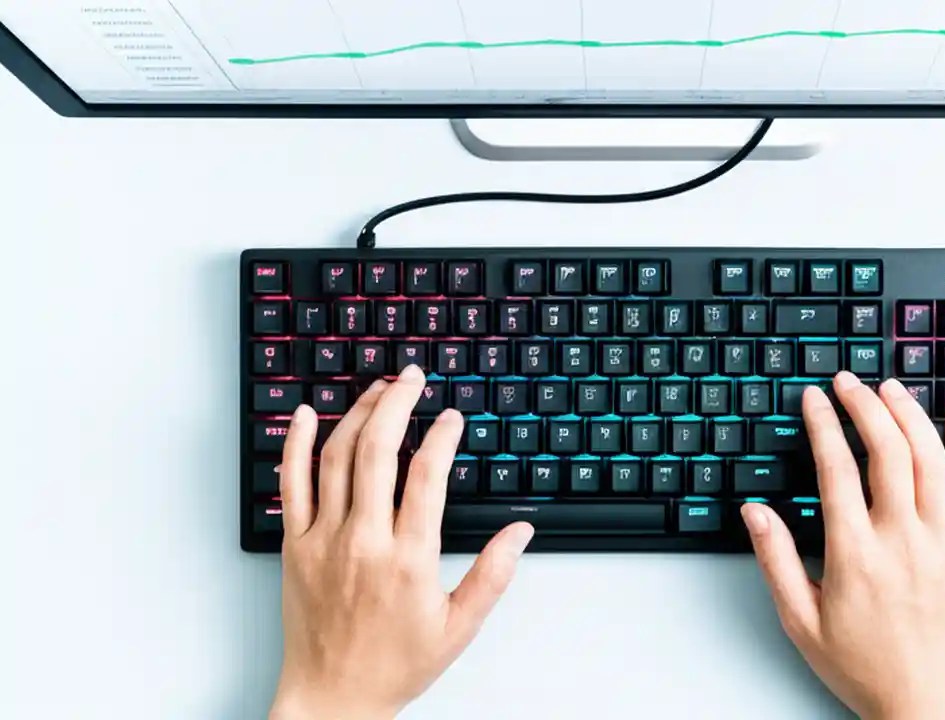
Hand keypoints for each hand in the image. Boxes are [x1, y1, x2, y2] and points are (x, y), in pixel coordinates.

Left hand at [270, 365, 533, 719]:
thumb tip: (520, 532)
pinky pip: (290, 484)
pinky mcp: (293, 547)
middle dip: (398, 403)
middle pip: (377, 451)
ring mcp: (323, 540)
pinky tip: (305, 415)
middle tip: (412, 377)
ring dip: (358, 414)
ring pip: (336, 458)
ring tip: (378, 389)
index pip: (426, 476)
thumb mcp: (459, 626)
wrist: (332, 699)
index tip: (452, 418)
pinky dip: (295, 444)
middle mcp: (363, 541)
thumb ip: (493, 574)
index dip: (442, 436)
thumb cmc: (394, 665)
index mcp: (408, 559)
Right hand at [741, 372, 944, 719]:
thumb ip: (776, 560)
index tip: (813, 399)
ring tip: (889, 387)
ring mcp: (939, 542)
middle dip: (864, 405)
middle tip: (847, 382)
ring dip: (909, 414)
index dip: (823, 425)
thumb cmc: (862, 664)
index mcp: (856, 556)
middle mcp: (901, 541)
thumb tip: (755, 512)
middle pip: (887, 452)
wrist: (925, 698)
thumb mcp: (800, 620)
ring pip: (930, 459)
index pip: (837, 470)